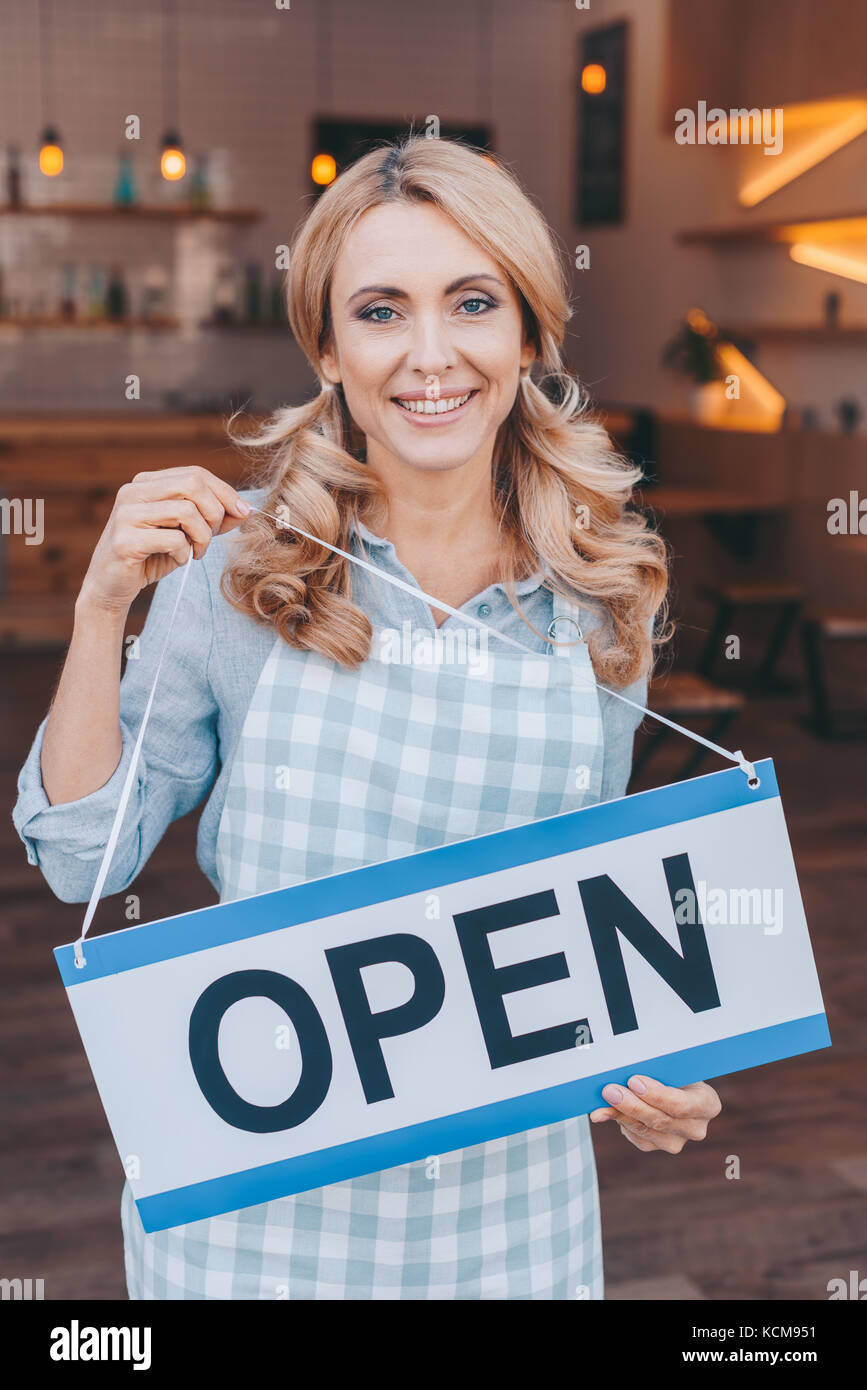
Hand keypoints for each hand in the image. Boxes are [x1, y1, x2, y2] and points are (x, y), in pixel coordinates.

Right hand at [78, 466, 250, 615]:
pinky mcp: (125, 541)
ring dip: (202, 537)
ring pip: (186, 511)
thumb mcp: (187, 534)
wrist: (111, 587)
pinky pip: (173, 540)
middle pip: (193, 484)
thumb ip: (212, 519)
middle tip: (210, 538)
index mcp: (147, 483)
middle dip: (214, 513)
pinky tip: (177, 560)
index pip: (196, 474)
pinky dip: (184, 554)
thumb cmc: (151, 556)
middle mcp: (133, 491)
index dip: (225, 492)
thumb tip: (246, 510)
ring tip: (195, 552)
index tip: (244, 512)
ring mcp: (126, 514)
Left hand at [589, 1076, 720, 1153]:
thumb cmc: (674, 1072)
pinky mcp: (658, 1147)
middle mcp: (696, 1128)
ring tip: (603, 1101)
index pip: (682, 1105)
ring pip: (646, 1131)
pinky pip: (637, 1137)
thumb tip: (622, 1080)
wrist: (676, 1087)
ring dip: (621, 1115)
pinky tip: (608, 1110)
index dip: (657, 1095)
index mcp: (707, 1104)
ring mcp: (678, 1142)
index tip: (633, 1081)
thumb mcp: (670, 1069)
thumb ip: (651, 1073)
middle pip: (661, 1121)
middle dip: (632, 1105)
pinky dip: (621, 1122)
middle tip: (610, 1090)